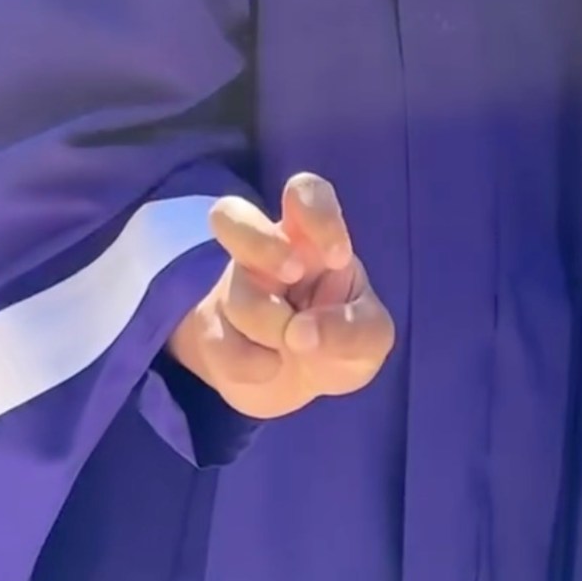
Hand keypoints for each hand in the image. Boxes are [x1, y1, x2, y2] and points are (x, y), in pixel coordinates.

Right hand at [167, 173, 394, 418]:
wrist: (295, 387)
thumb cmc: (338, 339)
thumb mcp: (370, 338)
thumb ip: (357, 331)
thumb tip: (303, 333)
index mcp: (310, 238)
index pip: (305, 193)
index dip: (317, 213)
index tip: (337, 258)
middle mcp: (264, 253)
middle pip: (231, 213)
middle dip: (261, 244)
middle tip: (294, 273)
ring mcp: (233, 290)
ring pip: (236, 294)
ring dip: (272, 327)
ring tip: (292, 343)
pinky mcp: (211, 332)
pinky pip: (219, 343)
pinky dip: (251, 364)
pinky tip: (270, 369)